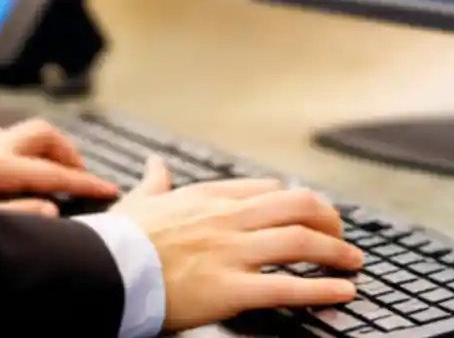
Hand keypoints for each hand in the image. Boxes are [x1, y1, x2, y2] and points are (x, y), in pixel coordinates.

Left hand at [0, 118, 117, 215]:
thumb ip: (18, 211)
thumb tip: (53, 207)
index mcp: (1, 165)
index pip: (55, 173)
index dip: (86, 182)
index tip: (110, 189)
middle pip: (46, 135)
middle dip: (69, 152)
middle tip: (79, 174)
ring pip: (27, 130)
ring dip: (47, 146)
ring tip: (53, 167)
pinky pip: (3, 135)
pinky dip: (19, 146)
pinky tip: (12, 162)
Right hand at [109, 156, 363, 332]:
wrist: (99, 270)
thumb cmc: (117, 240)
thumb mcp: (139, 202)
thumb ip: (154, 183)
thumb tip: (154, 163)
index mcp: (210, 198)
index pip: (268, 190)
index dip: (297, 201)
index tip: (310, 211)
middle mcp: (229, 219)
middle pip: (298, 207)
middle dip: (328, 220)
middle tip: (342, 236)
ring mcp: (232, 252)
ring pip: (300, 242)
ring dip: (336, 252)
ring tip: (353, 262)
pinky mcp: (230, 289)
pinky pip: (287, 286)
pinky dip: (321, 288)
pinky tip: (342, 291)